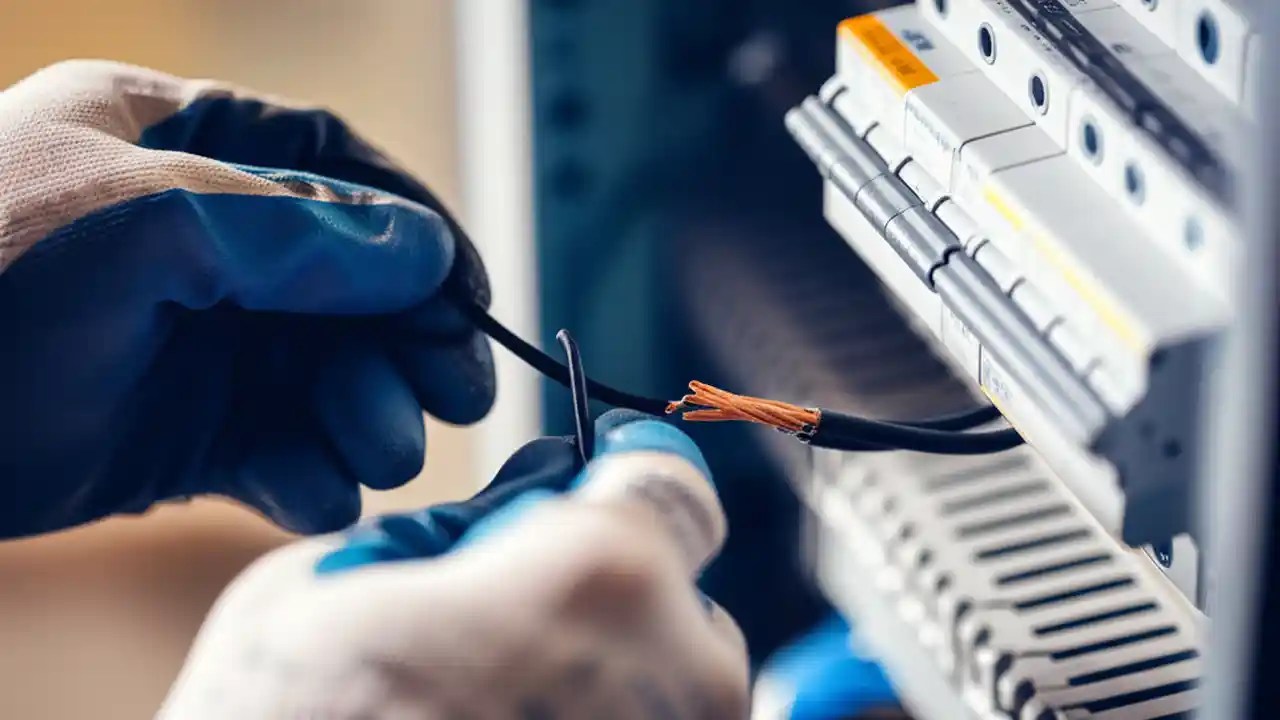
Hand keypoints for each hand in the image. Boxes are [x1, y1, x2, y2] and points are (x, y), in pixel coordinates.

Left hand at [0, 61, 492, 536]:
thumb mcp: (144, 225)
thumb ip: (297, 234)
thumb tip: (423, 254)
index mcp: (174, 142)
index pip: (332, 167)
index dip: (414, 227)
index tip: (468, 293)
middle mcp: (192, 236)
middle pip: (347, 281)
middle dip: (406, 337)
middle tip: (456, 393)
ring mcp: (187, 339)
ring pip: (320, 372)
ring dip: (365, 413)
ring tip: (383, 451)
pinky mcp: (174, 434)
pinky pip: (271, 446)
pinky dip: (304, 472)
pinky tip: (313, 491)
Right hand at [158, 412, 750, 719]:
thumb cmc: (288, 718)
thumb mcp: (361, 569)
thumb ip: (481, 521)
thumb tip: (542, 493)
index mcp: (602, 572)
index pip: (676, 483)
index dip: (627, 479)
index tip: (600, 491)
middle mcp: (677, 671)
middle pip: (680, 590)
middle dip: (613, 592)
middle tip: (510, 631)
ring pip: (675, 681)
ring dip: (609, 674)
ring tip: (496, 703)